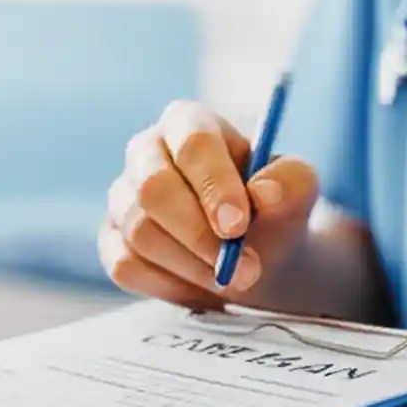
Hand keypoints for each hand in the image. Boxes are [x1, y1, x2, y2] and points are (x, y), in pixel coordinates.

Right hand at [100, 100, 318, 308]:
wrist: (254, 254)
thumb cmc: (272, 212)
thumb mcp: (296, 193)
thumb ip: (292, 184)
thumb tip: (264, 192)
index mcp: (189, 122)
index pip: (193, 144)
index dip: (214, 185)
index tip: (238, 226)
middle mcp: (146, 151)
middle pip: (153, 189)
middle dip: (199, 236)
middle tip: (244, 269)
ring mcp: (121, 195)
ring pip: (141, 233)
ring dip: (194, 266)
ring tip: (234, 278)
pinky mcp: (110, 238)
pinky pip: (127, 266)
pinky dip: (169, 285)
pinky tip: (200, 285)